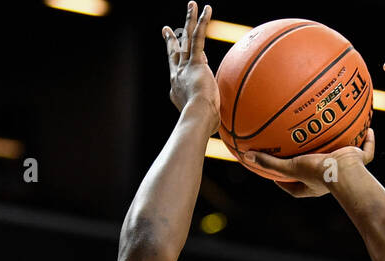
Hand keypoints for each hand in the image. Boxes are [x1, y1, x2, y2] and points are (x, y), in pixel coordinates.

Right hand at [164, 2, 218, 125]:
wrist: (198, 118)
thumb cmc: (203, 125)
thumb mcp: (204, 120)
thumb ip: (208, 116)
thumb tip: (217, 123)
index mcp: (177, 89)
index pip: (178, 73)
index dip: (178, 64)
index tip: (175, 58)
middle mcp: (177, 75)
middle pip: (175, 53)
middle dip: (171, 40)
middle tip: (166, 29)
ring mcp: (185, 67)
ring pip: (186, 38)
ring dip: (189, 19)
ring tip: (192, 4)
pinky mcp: (196, 62)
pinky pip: (198, 37)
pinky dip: (202, 22)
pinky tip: (206, 8)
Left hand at [244, 130, 376, 197]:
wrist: (346, 173)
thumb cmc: (319, 173)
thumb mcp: (291, 167)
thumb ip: (270, 163)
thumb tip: (247, 156)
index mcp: (311, 186)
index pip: (293, 187)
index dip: (282, 181)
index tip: (274, 172)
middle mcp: (327, 180)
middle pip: (318, 172)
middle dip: (312, 163)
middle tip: (302, 153)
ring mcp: (345, 170)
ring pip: (342, 159)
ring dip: (340, 149)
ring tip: (335, 134)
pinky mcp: (359, 162)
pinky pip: (366, 151)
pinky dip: (368, 141)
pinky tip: (369, 128)